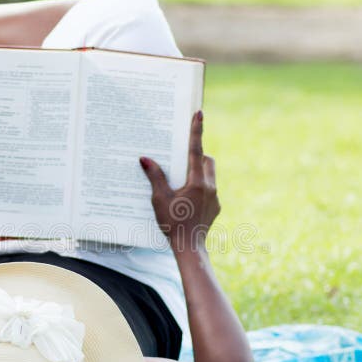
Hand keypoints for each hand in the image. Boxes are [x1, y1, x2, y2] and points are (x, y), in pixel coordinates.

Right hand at [140, 111, 218, 251]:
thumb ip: (155, 177)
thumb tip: (145, 158)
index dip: (196, 130)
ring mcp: (215, 197)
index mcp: (197, 182)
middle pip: (207, 160)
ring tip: (181, 182)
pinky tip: (186, 199)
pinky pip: (209, 189)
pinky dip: (199, 187)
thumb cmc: (173, 224)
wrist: (189, 248)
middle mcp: (210, 187)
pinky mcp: (216, 207)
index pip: (196, 150)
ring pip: (209, 174)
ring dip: (198, 172)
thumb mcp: (159, 199)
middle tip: (180, 160)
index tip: (199, 113)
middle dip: (197, 156)